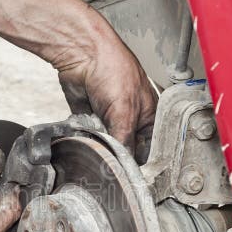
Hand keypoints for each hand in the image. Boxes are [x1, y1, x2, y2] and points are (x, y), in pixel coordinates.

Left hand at [56, 19, 157, 161]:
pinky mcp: (89, 118)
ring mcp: (109, 119)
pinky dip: (85, 137)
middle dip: (117, 155)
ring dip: (100, 146)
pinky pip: (88, 136)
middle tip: (111, 163)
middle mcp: (130, 119)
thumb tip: (125, 168)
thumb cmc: (113, 69)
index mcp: (149, 116)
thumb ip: (125, 143)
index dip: (141, 164)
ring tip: (97, 143)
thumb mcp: (125, 113)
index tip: (132, 178)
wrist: (83, 54)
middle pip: (125, 150)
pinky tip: (85, 135)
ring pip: (105, 145)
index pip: (149, 149)